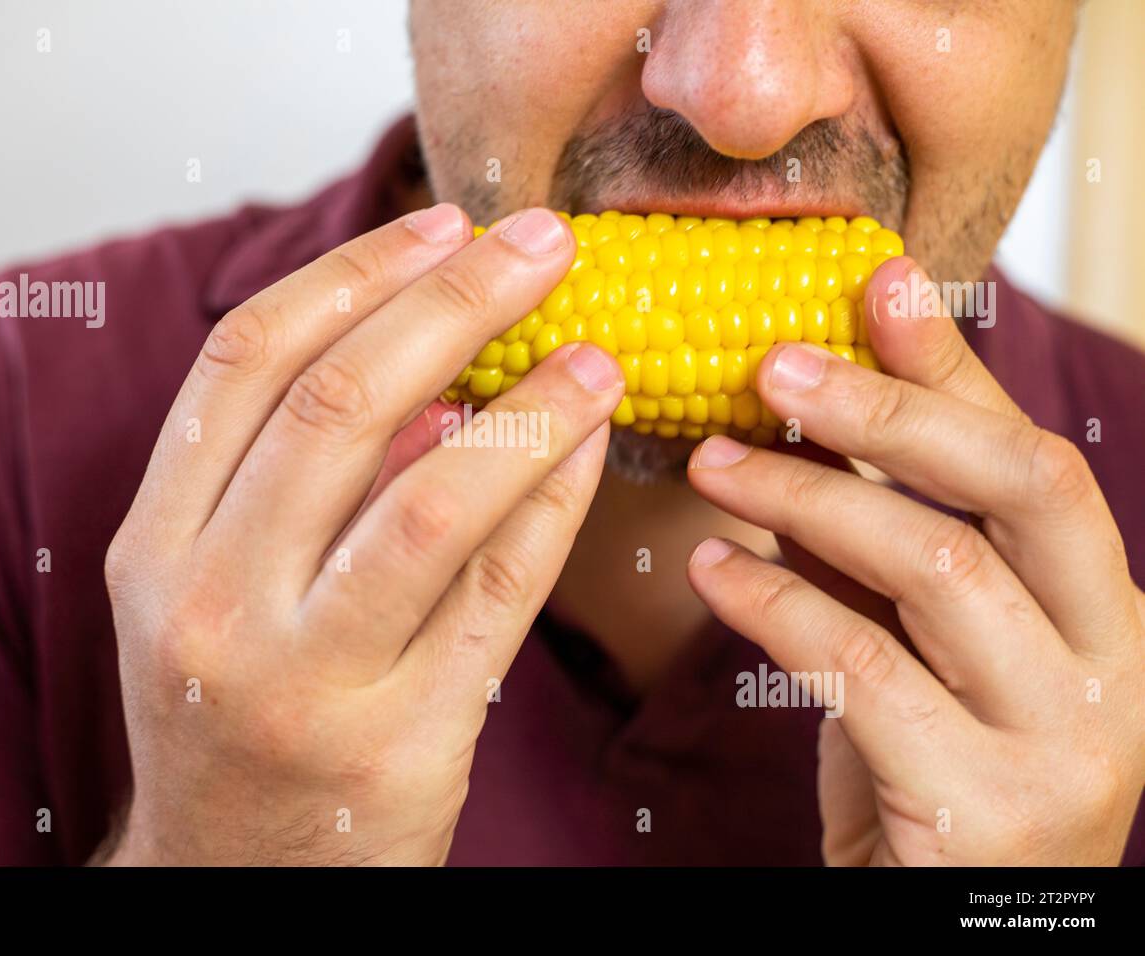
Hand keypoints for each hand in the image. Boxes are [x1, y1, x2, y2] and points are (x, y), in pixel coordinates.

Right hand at [102, 204, 622, 864]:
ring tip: (597, 353)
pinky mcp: (405, 743)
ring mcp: (306, 682)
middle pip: (342, 405)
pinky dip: (554, 506)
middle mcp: (213, 606)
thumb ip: (287, 478)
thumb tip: (427, 368)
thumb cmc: (235, 712)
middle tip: (542, 244)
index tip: (443, 222)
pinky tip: (593, 450)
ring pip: (431, 499)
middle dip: (455, 300)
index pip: (247, 362)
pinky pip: (500, 595)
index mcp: (152, 545)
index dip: (356, 274)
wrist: (234, 881)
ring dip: (529, 407)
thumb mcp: (213, 590)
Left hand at [685, 255, 1144, 865]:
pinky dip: (775, 608)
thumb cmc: (928, 776)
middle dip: (893, 410)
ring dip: (808, 500)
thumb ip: (888, 549)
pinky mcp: (990, 809)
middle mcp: (1114, 664)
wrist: (949, 931)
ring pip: (937, 568)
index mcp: (1102, 611)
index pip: (1033, 457)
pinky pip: (863, 671)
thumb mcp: (923, 648)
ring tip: (712, 463)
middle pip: (1021, 486)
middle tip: (776, 364)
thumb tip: (807, 423)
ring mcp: (1068, 741)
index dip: (954, 367)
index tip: (878, 279)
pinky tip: (712, 570)